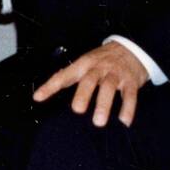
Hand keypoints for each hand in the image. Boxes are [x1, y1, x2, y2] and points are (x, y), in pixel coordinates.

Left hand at [32, 41, 149, 126]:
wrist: (132, 48)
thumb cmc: (103, 60)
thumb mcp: (86, 63)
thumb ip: (72, 76)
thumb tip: (53, 88)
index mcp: (83, 64)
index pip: (63, 75)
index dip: (50, 86)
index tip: (38, 97)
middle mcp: (98, 68)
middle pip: (88, 80)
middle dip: (83, 95)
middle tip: (77, 110)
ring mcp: (115, 74)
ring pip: (108, 88)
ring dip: (103, 105)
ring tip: (98, 121)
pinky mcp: (131, 81)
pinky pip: (130, 95)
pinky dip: (128, 108)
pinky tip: (124, 121)